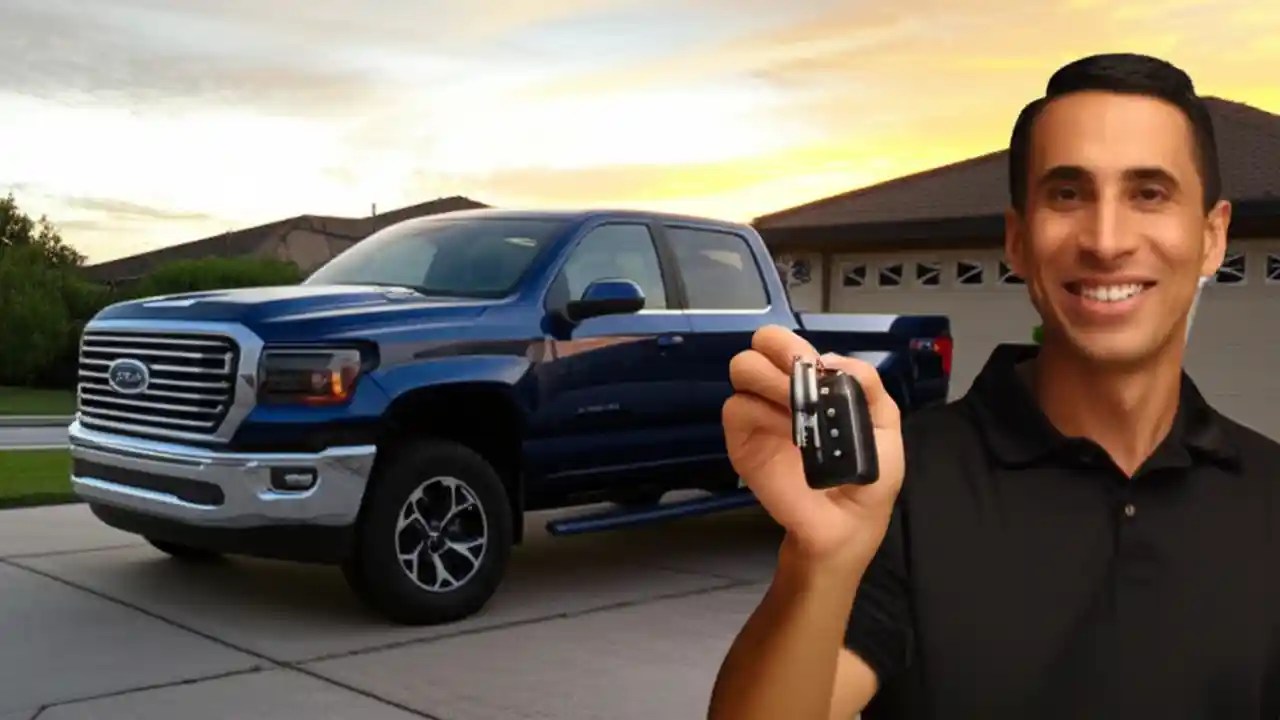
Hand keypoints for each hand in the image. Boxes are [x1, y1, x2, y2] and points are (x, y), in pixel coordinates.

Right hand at [723, 325, 904, 566]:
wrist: (845, 528)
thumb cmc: (867, 480)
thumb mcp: (884, 425)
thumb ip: (867, 384)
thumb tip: (828, 360)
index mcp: (812, 385)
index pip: (786, 343)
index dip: (793, 344)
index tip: (810, 365)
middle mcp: (780, 393)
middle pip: (757, 347)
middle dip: (776, 352)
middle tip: (797, 378)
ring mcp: (760, 416)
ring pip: (742, 369)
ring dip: (769, 380)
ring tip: (794, 408)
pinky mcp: (742, 442)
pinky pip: (736, 409)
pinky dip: (761, 413)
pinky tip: (787, 431)